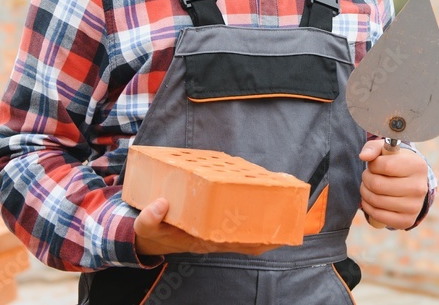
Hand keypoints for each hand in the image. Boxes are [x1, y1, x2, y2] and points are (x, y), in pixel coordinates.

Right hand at [133, 198, 281, 258]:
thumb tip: (161, 204)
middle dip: (272, 231)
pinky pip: (241, 221)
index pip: (236, 244)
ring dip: (268, 222)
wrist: (152, 235)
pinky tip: (266, 194)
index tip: (277, 234)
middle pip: (251, 239)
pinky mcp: (217, 222)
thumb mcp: (146, 227)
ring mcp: (218, 231)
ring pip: (249, 230)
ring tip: (288, 202)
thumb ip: (150, 218)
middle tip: (292, 215)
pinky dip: (255, 212)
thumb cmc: (155, 232)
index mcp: (204, 241)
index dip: (258, 241)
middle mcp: (216, 238)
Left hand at [358, 139, 428, 230]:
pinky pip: (378, 215)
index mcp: (417, 166)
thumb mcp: (387, 151)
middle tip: (368, 176)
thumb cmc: (396, 164)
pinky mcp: (407, 221)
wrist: (411, 184)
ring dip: (365, 192)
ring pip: (376, 200)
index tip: (374, 165)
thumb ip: (373, 148)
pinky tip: (370, 199)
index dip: (373, 165)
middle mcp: (419, 187)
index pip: (385, 166)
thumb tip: (363, 156)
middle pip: (378, 185)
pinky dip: (368, 207)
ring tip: (368, 186)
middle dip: (366, 179)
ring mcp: (414, 206)